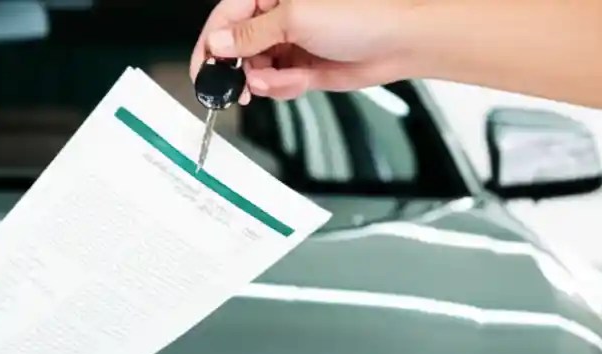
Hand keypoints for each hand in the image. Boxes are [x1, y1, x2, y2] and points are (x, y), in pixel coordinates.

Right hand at [191, 0, 417, 101]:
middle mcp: (277, 17)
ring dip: (263, 82)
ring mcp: (288, 43)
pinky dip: (282, 88)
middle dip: (237, 69)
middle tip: (238, 85)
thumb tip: (217, 44)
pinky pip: (275, 83)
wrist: (399, 43)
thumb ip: (250, 34)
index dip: (209, 45)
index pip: (225, 18)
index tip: (202, 70)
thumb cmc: (360, 17)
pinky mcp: (300, 66)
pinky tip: (297, 81)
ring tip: (279, 81)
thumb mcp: (295, 19)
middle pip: (236, 48)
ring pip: (254, 70)